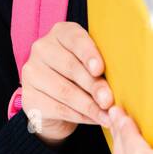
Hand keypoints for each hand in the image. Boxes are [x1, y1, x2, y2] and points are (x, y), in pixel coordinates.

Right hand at [20, 22, 114, 145]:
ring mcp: (31, 73)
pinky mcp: (29, 97)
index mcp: (60, 33)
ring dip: (89, 106)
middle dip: (93, 85)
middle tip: (109, 100)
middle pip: (70, 67)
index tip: (99, 69)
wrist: (55, 100)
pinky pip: (58, 108)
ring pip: (64, 91)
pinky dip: (80, 116)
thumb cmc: (80, 76)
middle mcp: (42, 48)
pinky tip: (94, 120)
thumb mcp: (91, 64)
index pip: (74, 39)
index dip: (88, 53)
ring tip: (107, 115)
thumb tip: (122, 81)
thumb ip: (101, 66)